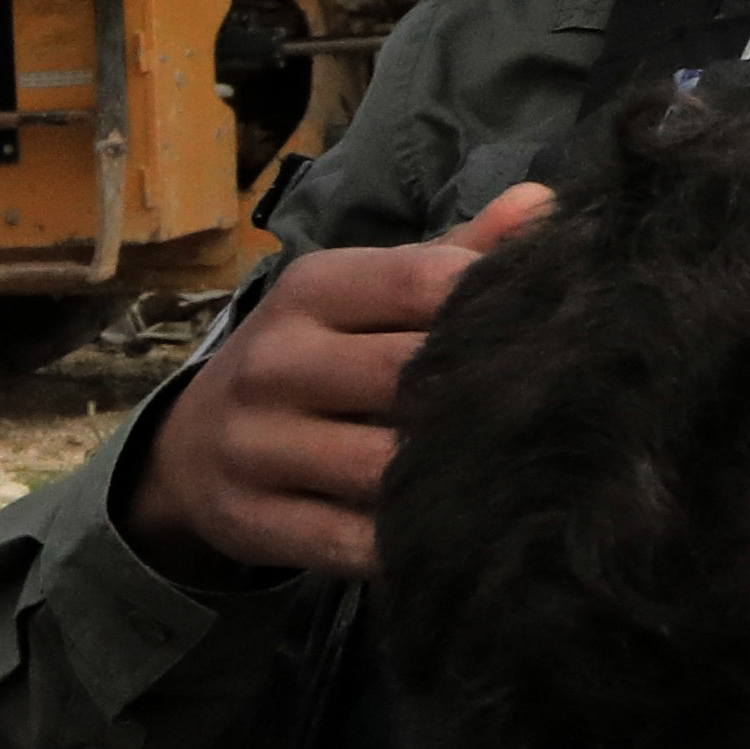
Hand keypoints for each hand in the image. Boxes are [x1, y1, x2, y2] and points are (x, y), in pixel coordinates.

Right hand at [118, 181, 551, 580]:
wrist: (189, 448)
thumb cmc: (308, 361)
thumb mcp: (360, 301)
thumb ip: (449, 260)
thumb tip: (546, 203)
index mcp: (309, 291)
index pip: (421, 282)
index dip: (495, 307)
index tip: (558, 336)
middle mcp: (276, 362)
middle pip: (407, 378)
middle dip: (482, 402)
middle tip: (560, 421)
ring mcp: (257, 445)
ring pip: (383, 469)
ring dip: (452, 481)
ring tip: (516, 486)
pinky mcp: (255, 520)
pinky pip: (354, 541)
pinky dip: (409, 545)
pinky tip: (452, 537)